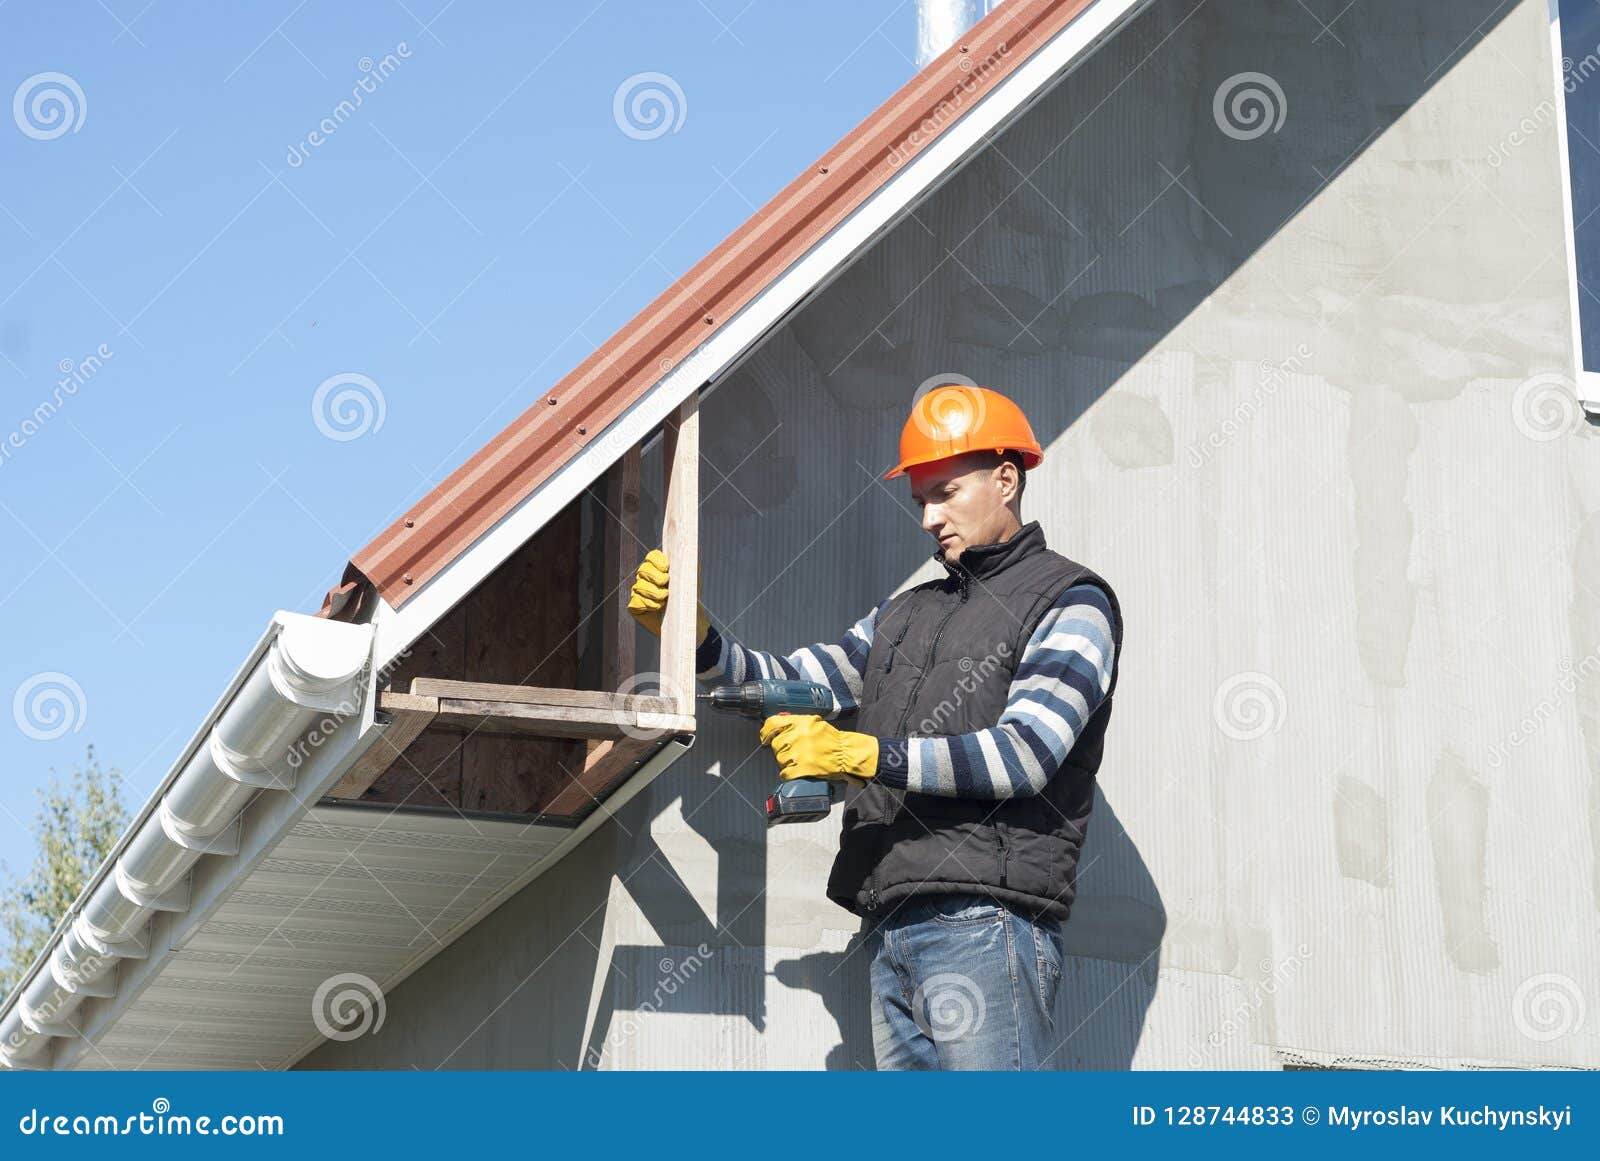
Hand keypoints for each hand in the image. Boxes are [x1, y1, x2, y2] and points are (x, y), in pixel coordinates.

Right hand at [627, 548, 710, 643]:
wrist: (687, 620)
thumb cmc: (689, 597)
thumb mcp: (692, 577)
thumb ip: (690, 559)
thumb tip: (691, 544)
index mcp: (658, 568)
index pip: (651, 557)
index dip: (655, 561)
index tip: (666, 568)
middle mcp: (646, 578)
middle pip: (643, 570)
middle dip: (656, 579)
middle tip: (667, 589)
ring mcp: (639, 592)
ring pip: (638, 587)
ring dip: (654, 594)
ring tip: (665, 600)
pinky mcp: (635, 607)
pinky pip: (635, 601)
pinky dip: (647, 605)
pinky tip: (657, 608)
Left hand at [758, 714, 877, 781]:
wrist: (846, 754)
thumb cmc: (831, 740)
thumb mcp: (814, 723)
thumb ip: (796, 722)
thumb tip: (777, 724)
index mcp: (800, 723)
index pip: (773, 724)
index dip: (766, 732)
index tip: (765, 738)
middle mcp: (798, 736)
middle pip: (776, 745)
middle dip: (782, 749)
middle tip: (794, 751)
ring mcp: (799, 753)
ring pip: (780, 759)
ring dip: (786, 762)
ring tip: (800, 760)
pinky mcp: (802, 768)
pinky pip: (785, 772)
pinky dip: (789, 773)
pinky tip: (797, 770)